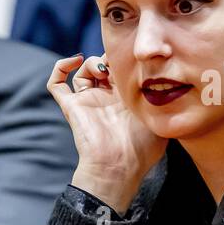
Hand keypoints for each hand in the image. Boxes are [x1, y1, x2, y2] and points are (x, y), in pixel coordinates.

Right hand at [46, 53, 166, 213]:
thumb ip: (163, 100)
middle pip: (102, 68)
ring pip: (82, 72)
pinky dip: (60, 67)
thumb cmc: (143, 149)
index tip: (134, 60)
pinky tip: (75, 61)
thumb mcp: (161, 119)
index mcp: (127, 101)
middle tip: (118, 62)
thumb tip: (168, 82)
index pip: (122, 72)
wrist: (119, 165)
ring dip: (91, 63)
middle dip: (109, 59)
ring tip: (103, 70)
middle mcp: (107, 100)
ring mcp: (88, 102)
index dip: (126, 61)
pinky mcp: (72, 107)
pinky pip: (56, 84)